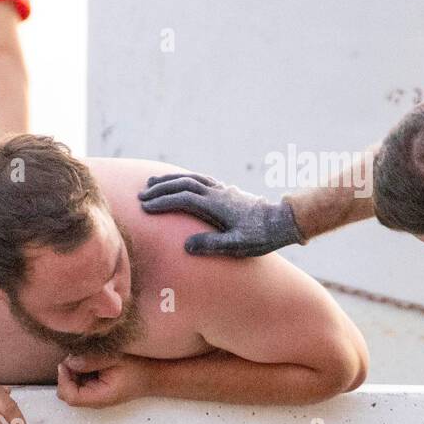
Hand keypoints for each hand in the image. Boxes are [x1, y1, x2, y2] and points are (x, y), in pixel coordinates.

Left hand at [57, 353, 151, 407]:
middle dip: (67, 376)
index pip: (71, 397)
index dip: (64, 380)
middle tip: (77, 358)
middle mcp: (96, 401)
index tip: (67, 363)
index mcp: (101, 397)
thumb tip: (69, 362)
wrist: (156, 375)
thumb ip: (91, 361)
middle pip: (67, 394)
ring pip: (72, 388)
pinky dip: (81, 372)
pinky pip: (81, 384)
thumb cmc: (140, 367)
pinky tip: (92, 362)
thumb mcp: (116, 359)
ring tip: (87, 359)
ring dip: (74, 373)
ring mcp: (96, 397)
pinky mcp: (97, 390)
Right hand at [138, 173, 302, 256]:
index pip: (182, 199)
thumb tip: (186, 246)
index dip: (162, 202)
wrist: (282, 221)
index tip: (145, 207)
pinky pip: (201, 179)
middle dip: (160, 189)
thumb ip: (211, 245)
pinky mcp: (228, 191)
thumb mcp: (236, 246)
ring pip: (191, 178)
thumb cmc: (260, 237)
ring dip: (171, 180)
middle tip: (141, 195)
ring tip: (153, 182)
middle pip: (183, 184)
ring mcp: (223, 189)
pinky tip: (181, 182)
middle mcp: (217, 193)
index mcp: (215, 205)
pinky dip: (186, 178)